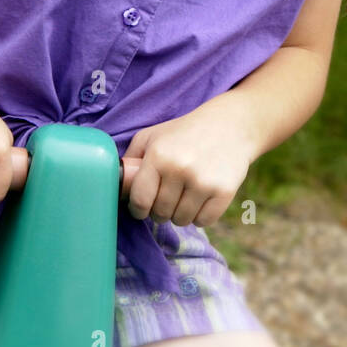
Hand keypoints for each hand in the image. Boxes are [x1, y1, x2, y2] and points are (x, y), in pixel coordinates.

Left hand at [120, 105, 254, 226]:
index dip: (138, 209)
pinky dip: (200, 216)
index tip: (142, 207)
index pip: (140, 201)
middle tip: (167, 198)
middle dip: (160, 211)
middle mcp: (179, 169)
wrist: (231, 125)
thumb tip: (115, 185)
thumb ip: (131, 159)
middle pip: (160, 214)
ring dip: (180, 214)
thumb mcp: (152, 136)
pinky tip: (201, 200)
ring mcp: (203, 182)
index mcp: (158, 156)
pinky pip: (204, 221)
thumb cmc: (184, 132)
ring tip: (184, 197)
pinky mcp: (224, 191)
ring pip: (181, 220)